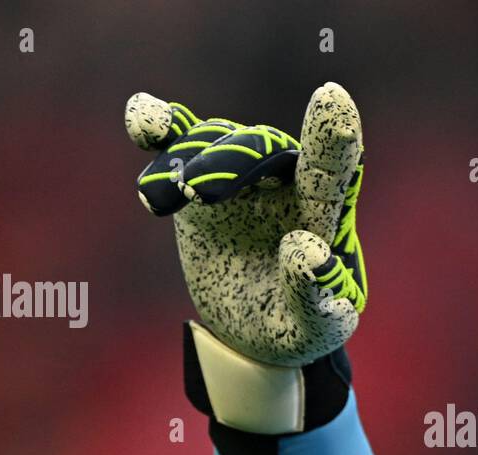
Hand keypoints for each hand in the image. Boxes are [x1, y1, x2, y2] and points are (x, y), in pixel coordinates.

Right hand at [124, 83, 365, 366]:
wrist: (254, 334)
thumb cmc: (300, 326)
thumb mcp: (315, 327)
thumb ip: (316, 293)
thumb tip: (304, 248)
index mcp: (325, 216)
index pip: (334, 170)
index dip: (333, 136)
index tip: (332, 98)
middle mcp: (286, 183)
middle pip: (265, 151)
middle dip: (235, 161)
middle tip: (198, 194)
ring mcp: (242, 177)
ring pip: (219, 143)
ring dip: (190, 158)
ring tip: (165, 196)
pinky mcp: (199, 181)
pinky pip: (181, 143)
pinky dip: (162, 128)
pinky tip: (143, 120)